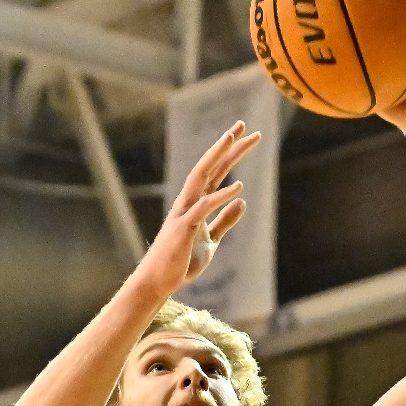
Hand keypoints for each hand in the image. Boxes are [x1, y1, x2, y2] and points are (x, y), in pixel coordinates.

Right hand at [132, 122, 261, 293]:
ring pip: (202, 177)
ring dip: (218, 157)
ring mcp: (185, 212)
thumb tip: (242, 201)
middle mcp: (189, 201)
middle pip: (209, 166)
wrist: (160, 281)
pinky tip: (238, 187)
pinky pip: (204, 207)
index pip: (215, 171)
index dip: (230, 153)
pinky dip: (221, 196)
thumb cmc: (182, 261)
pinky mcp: (184, 227)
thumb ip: (225, 220)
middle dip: (226, 146)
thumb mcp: (211, 240)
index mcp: (196, 203)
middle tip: (243, 125)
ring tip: (234, 139)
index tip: (245, 134)